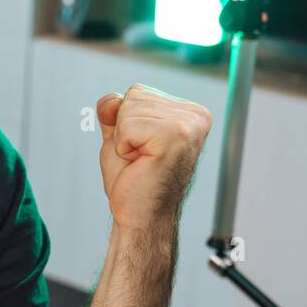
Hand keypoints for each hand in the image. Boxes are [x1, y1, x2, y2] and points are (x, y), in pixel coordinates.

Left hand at [95, 84, 210, 230]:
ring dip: (124, 139)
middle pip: (134, 95)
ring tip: (142, 161)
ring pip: (128, 109)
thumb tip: (111, 102)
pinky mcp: (176, 136)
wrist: (140, 215)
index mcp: (189, 112)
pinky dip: (124, 146)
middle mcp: (195, 115)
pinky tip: (141, 163)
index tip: (141, 149)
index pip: (137, 91)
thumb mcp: (119, 134)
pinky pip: (127, 125)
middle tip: (140, 158)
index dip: (125, 122)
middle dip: (124, 130)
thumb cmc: (133, 179)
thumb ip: (114, 109)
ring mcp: (189, 124)